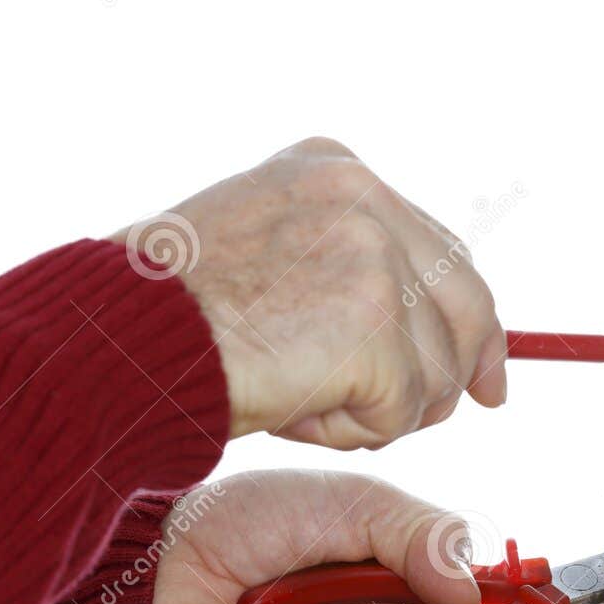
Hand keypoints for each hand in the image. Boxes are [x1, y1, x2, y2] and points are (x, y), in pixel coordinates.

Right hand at [116, 137, 506, 449]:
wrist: (117, 342)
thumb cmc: (170, 319)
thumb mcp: (267, 254)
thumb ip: (345, 268)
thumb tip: (438, 334)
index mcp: (336, 170)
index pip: (443, 250)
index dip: (469, 323)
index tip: (486, 377)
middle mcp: (364, 197)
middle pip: (467, 304)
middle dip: (456, 373)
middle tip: (421, 416)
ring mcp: (374, 256)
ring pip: (437, 370)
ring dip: (378, 410)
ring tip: (298, 396)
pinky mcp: (375, 324)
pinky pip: (404, 412)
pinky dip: (353, 433)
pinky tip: (293, 410)